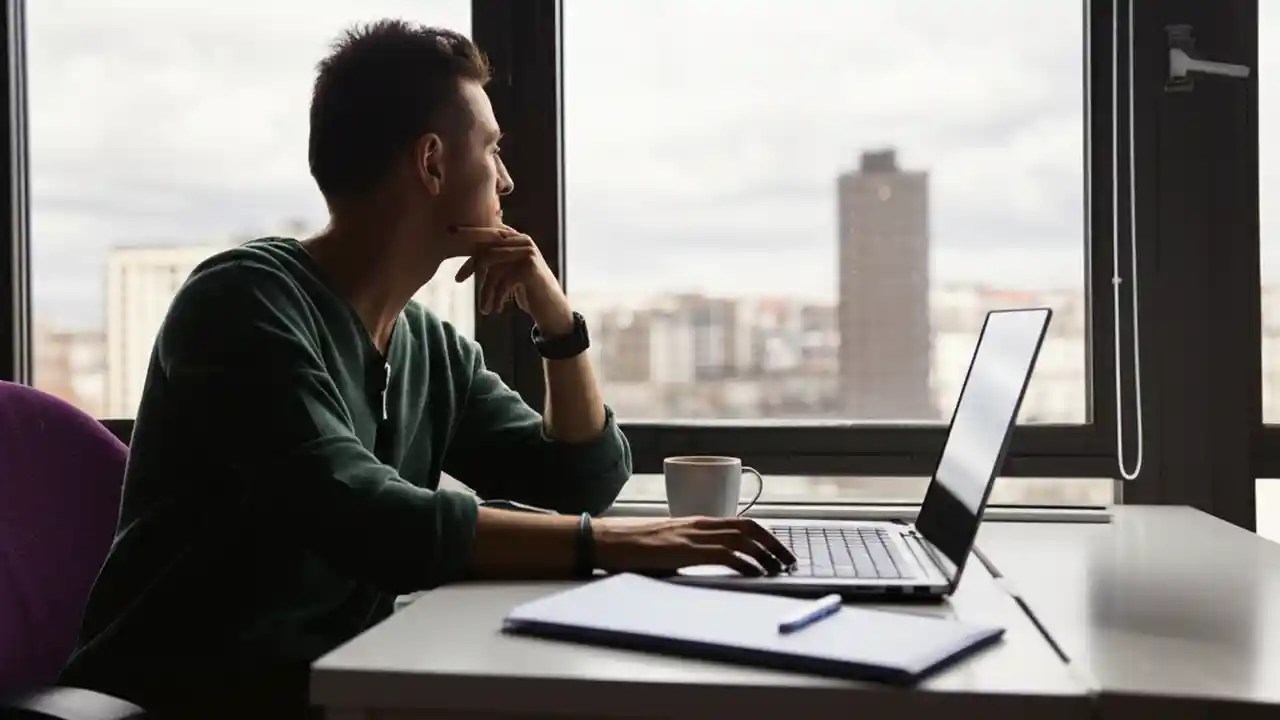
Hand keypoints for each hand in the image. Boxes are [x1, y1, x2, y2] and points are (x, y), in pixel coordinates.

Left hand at [450, 224, 573, 334]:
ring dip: (486, 291)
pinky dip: (496, 297)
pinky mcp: (529, 268)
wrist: (551, 308)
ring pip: (493, 268)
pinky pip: (502, 281)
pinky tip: (495, 309)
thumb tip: (468, 260)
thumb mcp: (508, 272)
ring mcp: (527, 252)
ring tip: (484, 308)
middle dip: (471, 265)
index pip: (489, 234)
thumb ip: (494, 260)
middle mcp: (522, 240)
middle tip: (458, 279)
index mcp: (516, 237)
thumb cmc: (526, 290)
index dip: (470, 235)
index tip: (450, 234)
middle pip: (487, 247)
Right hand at [592, 516, 796, 576]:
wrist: (606, 540)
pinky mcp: (684, 551)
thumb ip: (691, 549)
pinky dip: (745, 564)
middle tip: (791, 560)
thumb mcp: (669, 545)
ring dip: (766, 554)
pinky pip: (724, 555)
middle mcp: (699, 524)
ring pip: (742, 538)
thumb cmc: (633, 546)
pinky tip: (756, 574)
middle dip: (774, 543)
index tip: (780, 549)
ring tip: (780, 568)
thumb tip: (713, 563)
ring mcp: (692, 536)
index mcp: (697, 522)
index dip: (766, 534)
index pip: (742, 522)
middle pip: (749, 527)